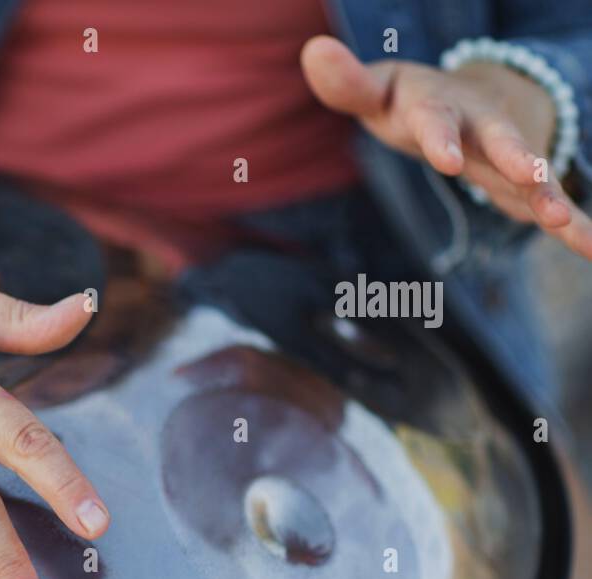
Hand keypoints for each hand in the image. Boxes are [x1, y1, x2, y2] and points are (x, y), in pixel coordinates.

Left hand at [302, 35, 591, 259]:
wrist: (464, 97)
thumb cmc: (407, 100)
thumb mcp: (377, 90)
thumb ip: (346, 83)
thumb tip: (314, 51)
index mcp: (436, 107)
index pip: (434, 120)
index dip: (440, 138)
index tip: (447, 162)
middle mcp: (479, 126)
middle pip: (498, 140)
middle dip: (515, 157)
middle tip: (533, 175)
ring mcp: (506, 152)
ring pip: (530, 175)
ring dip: (548, 196)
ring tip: (565, 222)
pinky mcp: (522, 182)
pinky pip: (548, 204)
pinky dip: (573, 228)